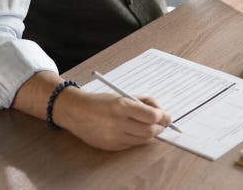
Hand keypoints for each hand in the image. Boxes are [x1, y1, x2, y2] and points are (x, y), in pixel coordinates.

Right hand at [54, 90, 171, 150]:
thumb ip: (143, 102)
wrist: (75, 111)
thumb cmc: (100, 101)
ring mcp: (114, 136)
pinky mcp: (111, 146)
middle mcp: (118, 122)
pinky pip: (132, 144)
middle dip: (160, 127)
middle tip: (162, 122)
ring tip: (151, 126)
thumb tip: (161, 111)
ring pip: (143, 139)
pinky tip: (136, 131)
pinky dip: (138, 138)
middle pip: (150, 130)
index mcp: (121, 105)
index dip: (163, 116)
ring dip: (151, 133)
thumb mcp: (122, 95)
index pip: (152, 116)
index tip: (166, 115)